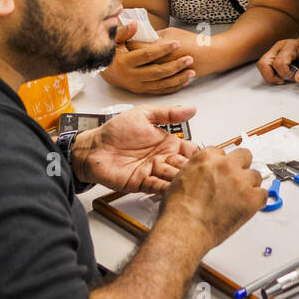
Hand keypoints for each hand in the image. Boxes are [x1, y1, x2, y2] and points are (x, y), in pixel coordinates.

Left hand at [74, 105, 198, 193]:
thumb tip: (191, 109)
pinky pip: (158, 187)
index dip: (198, 154)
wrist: (93, 148)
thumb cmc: (115, 131)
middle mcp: (163, 159)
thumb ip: (168, 113)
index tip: (206, 156)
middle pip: (184, 166)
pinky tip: (175, 187)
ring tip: (190, 179)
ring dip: (181, 179)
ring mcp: (154, 172)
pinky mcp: (142, 183)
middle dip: (192, 168)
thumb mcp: (143, 115)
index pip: (190, 151)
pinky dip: (167, 188)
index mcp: (167, 143)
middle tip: (200, 170)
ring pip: (174, 178)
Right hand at [100, 20, 193, 93]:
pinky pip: (160, 91)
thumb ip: (125, 33)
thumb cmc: (113, 53)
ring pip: (161, 84)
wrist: (107, 72)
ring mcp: (138, 85)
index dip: (162, 49)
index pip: (147, 55)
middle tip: (189, 59)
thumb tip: (134, 23)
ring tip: (192, 72)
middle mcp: (131, 76)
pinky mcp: (142, 91)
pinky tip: (184, 82)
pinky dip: (173, 87)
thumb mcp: (114, 42)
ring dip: (178, 79)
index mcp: (125, 62)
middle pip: (157, 72)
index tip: (177, 43)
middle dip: (175, 66)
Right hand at [157, 146, 265, 253]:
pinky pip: (263, 194)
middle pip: (244, 156)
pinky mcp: (252, 197)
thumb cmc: (179, 210)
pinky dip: (257, 200)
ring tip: (238, 199)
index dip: (223, 164)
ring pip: (255, 176)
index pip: (223, 152)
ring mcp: (240, 181)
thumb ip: (199, 170)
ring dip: (249, 185)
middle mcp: (226, 166)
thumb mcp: (182, 178)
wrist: (185, 229)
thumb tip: (206, 173)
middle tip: (236, 180)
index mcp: (207, 157)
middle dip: (241, 167)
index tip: (223, 172)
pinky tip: (247, 206)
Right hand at [257, 35, 298, 83]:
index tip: (294, 76)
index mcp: (290, 46)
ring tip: (282, 77)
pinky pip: (264, 65)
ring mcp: (274, 50)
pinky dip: (270, 73)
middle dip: (272, 76)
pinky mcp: (272, 54)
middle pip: (263, 63)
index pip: (279, 63)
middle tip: (284, 79)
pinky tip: (280, 74)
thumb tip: (297, 79)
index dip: (285, 74)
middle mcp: (279, 47)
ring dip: (269, 75)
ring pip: (261, 65)